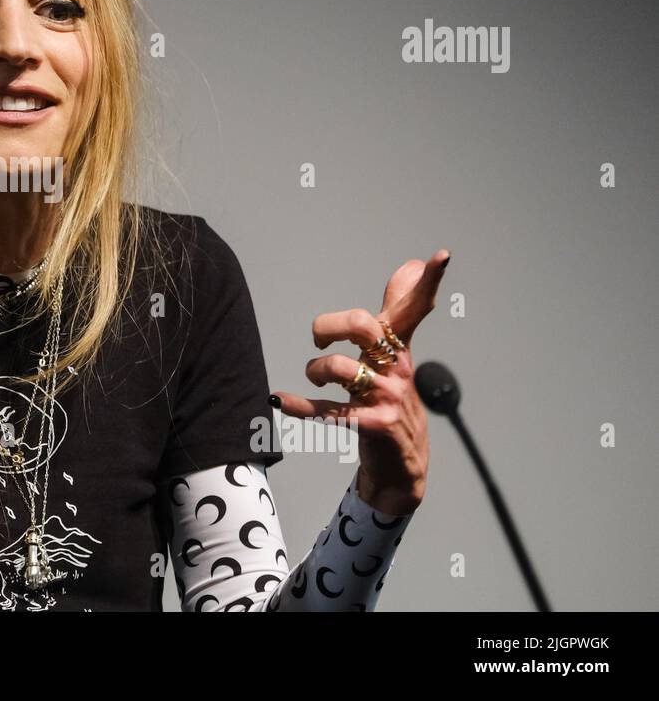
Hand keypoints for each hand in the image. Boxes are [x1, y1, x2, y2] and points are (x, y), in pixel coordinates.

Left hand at [271, 249, 450, 515]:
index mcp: (400, 347)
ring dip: (315, 372)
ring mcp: (389, 397)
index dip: (427, 282)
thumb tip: (409, 265)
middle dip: (328, 326)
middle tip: (319, 341)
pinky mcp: (374, 425)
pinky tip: (279, 400)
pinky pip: (329, 410)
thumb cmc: (390, 399)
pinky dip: (299, 406)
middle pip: (362, 325)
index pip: (415, 308)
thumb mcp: (395, 355)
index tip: (441, 255)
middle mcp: (398, 368)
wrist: (400, 465)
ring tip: (314, 380)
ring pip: (340, 368)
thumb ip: (398, 311)